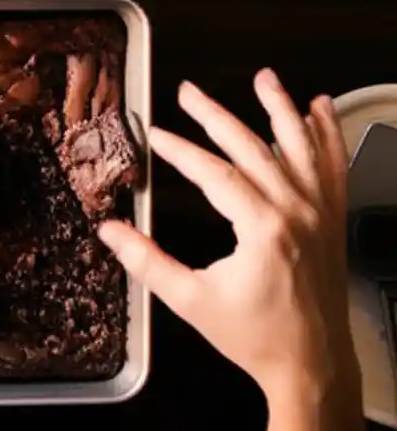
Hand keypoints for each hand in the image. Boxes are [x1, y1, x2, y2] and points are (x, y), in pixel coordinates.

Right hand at [97, 69, 362, 430]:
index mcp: (262, 228)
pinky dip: (328, 134)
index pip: (215, 172)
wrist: (311, 363)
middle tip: (188, 92)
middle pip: (254, 148)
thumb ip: (148, 262)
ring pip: (301, 147)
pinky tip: (319, 110)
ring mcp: (320, 214)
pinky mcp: (332, 221)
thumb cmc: (254, 336)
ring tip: (265, 78)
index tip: (155, 134)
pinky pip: (334, 167)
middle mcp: (296, 212)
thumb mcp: (191, 301)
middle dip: (216, 115)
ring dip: (281, 108)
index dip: (181, 149)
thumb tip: (109, 231)